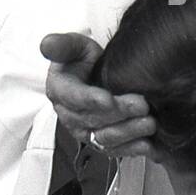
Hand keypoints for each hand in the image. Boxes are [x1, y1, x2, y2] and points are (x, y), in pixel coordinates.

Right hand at [41, 32, 156, 158]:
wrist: (93, 75)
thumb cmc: (83, 60)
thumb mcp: (74, 46)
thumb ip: (62, 45)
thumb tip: (46, 44)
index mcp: (59, 90)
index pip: (74, 97)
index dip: (90, 100)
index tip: (108, 99)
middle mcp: (69, 115)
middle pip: (93, 119)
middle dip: (119, 114)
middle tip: (142, 105)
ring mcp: (84, 131)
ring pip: (104, 137)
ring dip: (129, 132)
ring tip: (149, 123)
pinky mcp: (99, 141)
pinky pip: (114, 151)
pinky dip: (132, 150)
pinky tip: (149, 146)